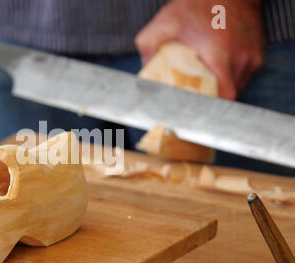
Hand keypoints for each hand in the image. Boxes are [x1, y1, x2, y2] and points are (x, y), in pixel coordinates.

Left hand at [135, 0, 264, 99]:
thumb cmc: (198, 3)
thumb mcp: (166, 21)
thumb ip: (148, 45)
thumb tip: (143, 71)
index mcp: (219, 54)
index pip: (223, 96)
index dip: (209, 108)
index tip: (193, 112)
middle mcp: (240, 58)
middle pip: (227, 97)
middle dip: (209, 101)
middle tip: (191, 102)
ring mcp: (252, 58)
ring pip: (236, 89)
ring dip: (220, 92)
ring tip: (203, 87)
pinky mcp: (257, 55)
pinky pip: (242, 78)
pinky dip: (229, 81)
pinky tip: (215, 75)